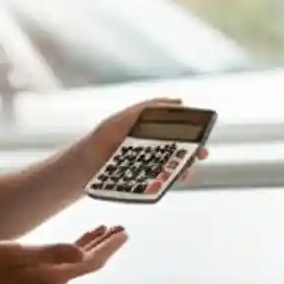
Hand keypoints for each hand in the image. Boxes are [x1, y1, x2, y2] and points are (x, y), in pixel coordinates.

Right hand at [0, 225, 128, 283]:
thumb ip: (53, 253)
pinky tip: (81, 239)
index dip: (110, 247)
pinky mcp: (41, 267)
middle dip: (107, 245)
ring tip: (108, 230)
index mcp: (57, 273)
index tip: (123, 234)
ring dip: (95, 244)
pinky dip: (79, 244)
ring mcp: (50, 272)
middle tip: (121, 230)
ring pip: (80, 257)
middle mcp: (57, 275)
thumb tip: (79, 253)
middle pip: (91, 260)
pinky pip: (68, 255)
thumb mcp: (24, 253)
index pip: (92, 261)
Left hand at [83, 98, 209, 182]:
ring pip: (173, 163)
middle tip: (203, 153)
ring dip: (186, 165)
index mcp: (146, 127)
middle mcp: (149, 145)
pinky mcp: (143, 181)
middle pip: (177, 145)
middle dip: (192, 148)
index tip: (203, 128)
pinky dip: (174, 179)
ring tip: (190, 169)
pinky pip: (163, 179)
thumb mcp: (121, 120)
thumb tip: (177, 102)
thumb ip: (146, 110)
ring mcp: (146, 163)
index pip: (174, 124)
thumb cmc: (99, 140)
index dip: (190, 125)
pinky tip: (180, 179)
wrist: (80, 171)